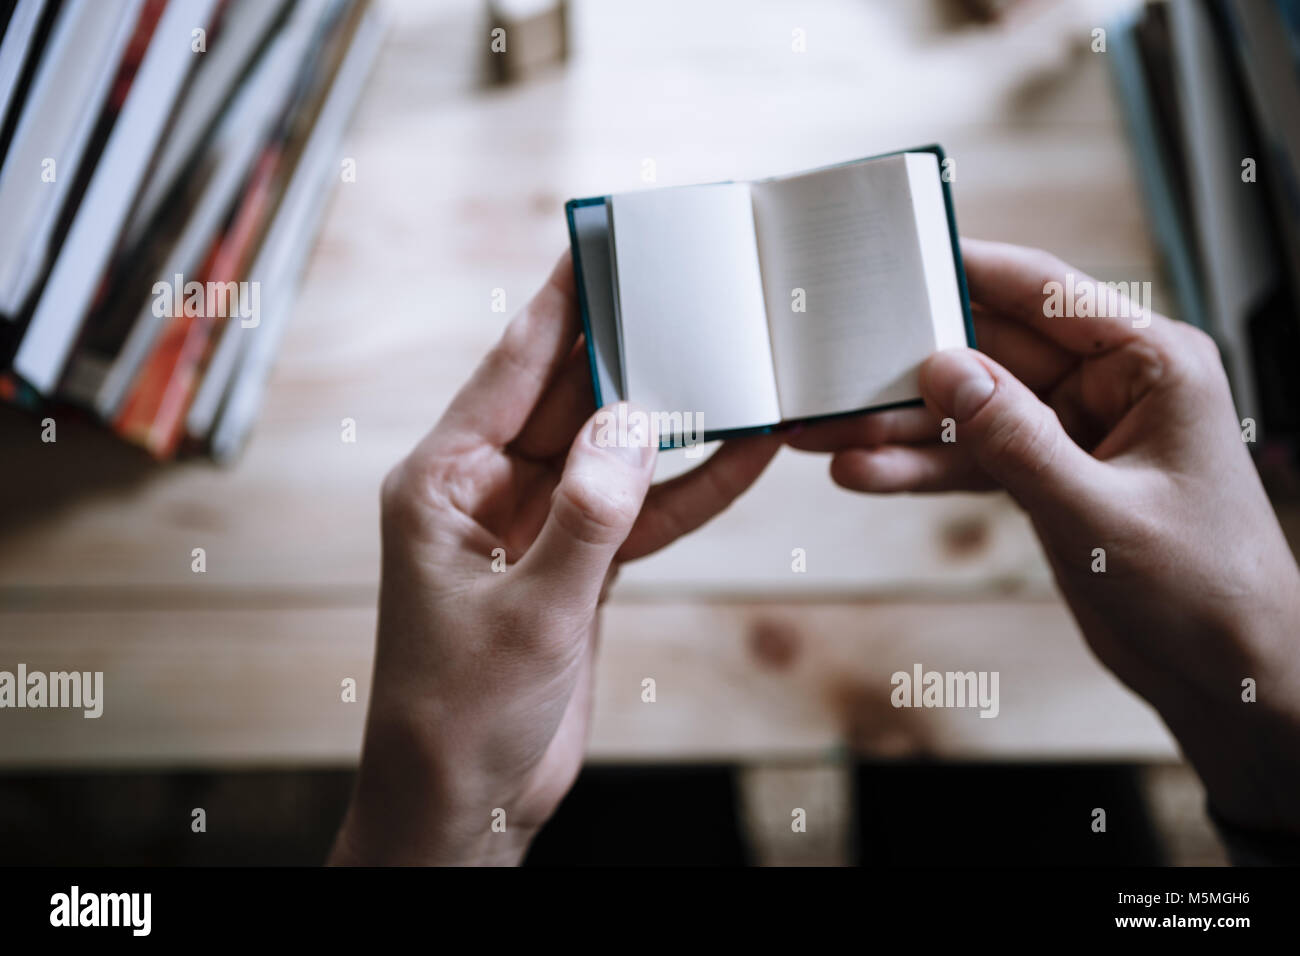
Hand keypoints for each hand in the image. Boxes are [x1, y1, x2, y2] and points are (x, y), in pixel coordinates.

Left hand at [329, 254, 778, 864]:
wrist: (466, 805)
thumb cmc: (459, 714)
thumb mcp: (528, 614)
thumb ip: (586, 517)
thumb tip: (633, 423)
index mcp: (444, 484)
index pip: (511, 369)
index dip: (558, 304)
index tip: (596, 239)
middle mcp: (486, 493)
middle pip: (567, 398)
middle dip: (625, 346)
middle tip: (685, 284)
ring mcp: (534, 528)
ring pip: (613, 453)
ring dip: (670, 419)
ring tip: (733, 362)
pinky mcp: (574, 568)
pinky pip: (639, 514)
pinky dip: (687, 491)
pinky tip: (743, 458)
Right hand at [789, 238, 1299, 834]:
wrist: (1228, 671)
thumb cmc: (1203, 589)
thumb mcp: (1098, 512)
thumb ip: (1017, 439)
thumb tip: (943, 370)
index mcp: (1151, 364)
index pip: (1046, 293)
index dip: (969, 271)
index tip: (897, 259)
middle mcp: (1112, 386)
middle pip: (993, 353)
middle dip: (911, 368)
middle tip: (834, 372)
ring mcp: (1077, 432)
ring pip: (973, 411)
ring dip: (903, 428)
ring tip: (827, 436)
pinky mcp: (1052, 476)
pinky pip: (976, 460)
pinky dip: (925, 470)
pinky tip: (867, 474)